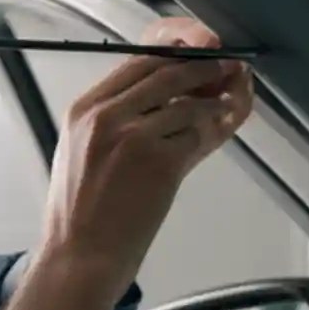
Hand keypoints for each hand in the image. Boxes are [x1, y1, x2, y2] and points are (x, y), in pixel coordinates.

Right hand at [35, 16, 254, 299]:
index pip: (137, 61)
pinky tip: (223, 127)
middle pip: (167, 71)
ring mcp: (134, 138)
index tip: (195, 53)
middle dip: (203, 67)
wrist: (80, 257)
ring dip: (216, 101)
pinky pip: (198, 134)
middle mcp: (106, 116)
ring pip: (190, 102)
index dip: (174, 52)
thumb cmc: (79, 212)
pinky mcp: (160, 164)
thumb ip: (116, 117)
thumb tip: (168, 95)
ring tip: (229, 101)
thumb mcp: (82, 150)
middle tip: (226, 67)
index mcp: (83, 108)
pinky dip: (215, 129)